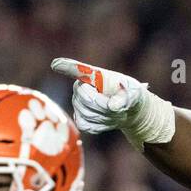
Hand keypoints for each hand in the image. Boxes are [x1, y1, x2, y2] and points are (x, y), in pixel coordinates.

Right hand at [50, 58, 174, 146]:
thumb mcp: (135, 93)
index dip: (66, 67)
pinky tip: (107, 121)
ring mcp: (77, 104)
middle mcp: (81, 87)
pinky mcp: (79, 119)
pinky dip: (99, 126)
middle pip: (85, 98)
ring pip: (86, 113)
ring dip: (104, 117)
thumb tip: (113, 107)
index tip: (56, 64)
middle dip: (102, 105)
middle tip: (116, 107)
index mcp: (94, 75)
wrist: (128, 110)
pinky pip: (86, 125)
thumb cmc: (130, 95)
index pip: (77, 69)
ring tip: (114, 113)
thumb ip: (125, 97)